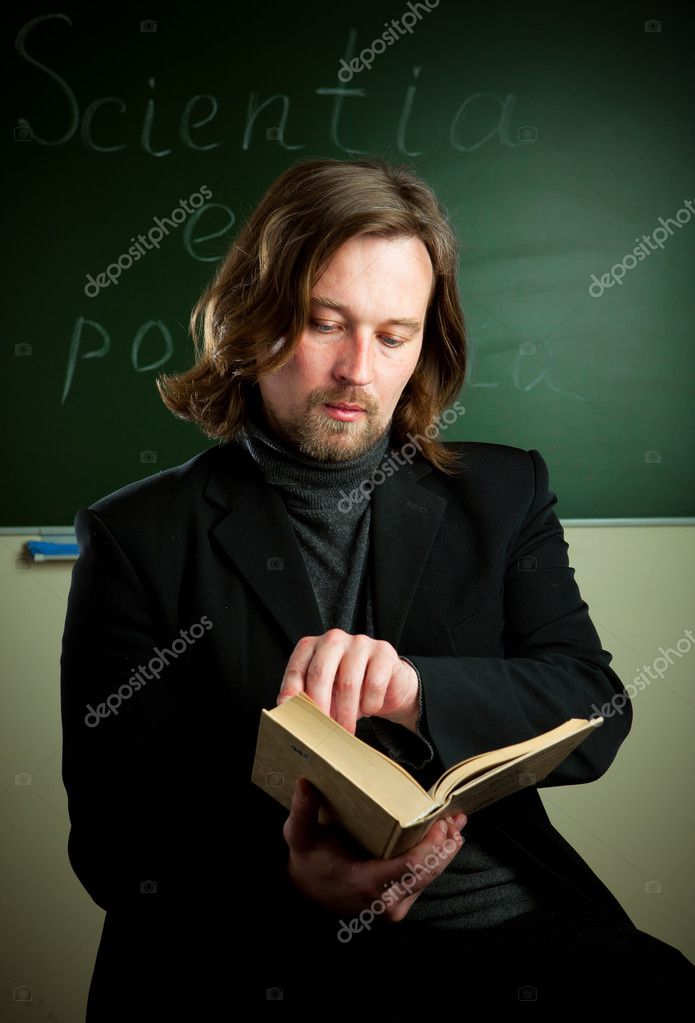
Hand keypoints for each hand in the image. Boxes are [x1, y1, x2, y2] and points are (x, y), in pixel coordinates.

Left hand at [277, 629, 418, 734]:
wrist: (389, 687)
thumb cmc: (349, 691)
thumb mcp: (324, 694)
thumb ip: (306, 699)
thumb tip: (287, 713)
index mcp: (313, 646)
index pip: (297, 669)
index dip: (291, 692)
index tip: (288, 713)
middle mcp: (334, 640)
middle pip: (320, 674)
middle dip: (319, 707)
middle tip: (321, 731)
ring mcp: (360, 643)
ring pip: (348, 683)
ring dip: (345, 713)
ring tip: (345, 731)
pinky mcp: (383, 652)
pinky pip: (374, 684)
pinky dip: (370, 704)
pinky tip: (369, 709)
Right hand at [283, 778, 466, 920]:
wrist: (306, 894)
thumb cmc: (307, 862)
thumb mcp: (299, 836)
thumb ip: (303, 811)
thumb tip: (304, 783)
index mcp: (366, 884)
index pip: (411, 868)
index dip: (431, 846)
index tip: (440, 822)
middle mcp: (385, 902)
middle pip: (428, 874)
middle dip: (444, 845)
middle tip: (454, 819)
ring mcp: (394, 906)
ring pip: (429, 878)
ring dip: (445, 851)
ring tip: (456, 824)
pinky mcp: (399, 904)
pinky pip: (423, 881)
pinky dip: (436, 860)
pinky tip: (445, 840)